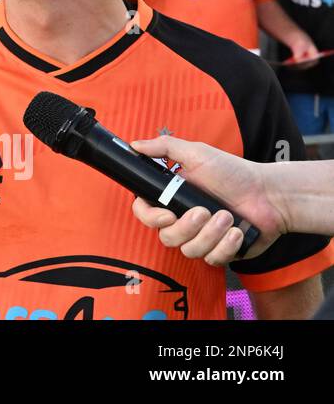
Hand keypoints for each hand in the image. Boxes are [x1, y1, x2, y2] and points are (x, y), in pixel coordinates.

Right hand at [128, 136, 285, 266]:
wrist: (270, 194)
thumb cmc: (234, 173)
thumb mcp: (197, 153)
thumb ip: (165, 147)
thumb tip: (135, 145)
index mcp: (173, 198)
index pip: (145, 213)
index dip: (150, 217)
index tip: (167, 215)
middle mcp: (183, 220)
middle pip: (167, 237)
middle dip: (187, 226)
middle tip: (204, 211)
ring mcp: (202, 238)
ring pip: (190, 250)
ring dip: (210, 234)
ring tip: (228, 217)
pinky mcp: (220, 252)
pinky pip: (212, 259)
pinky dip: (226, 246)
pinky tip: (237, 232)